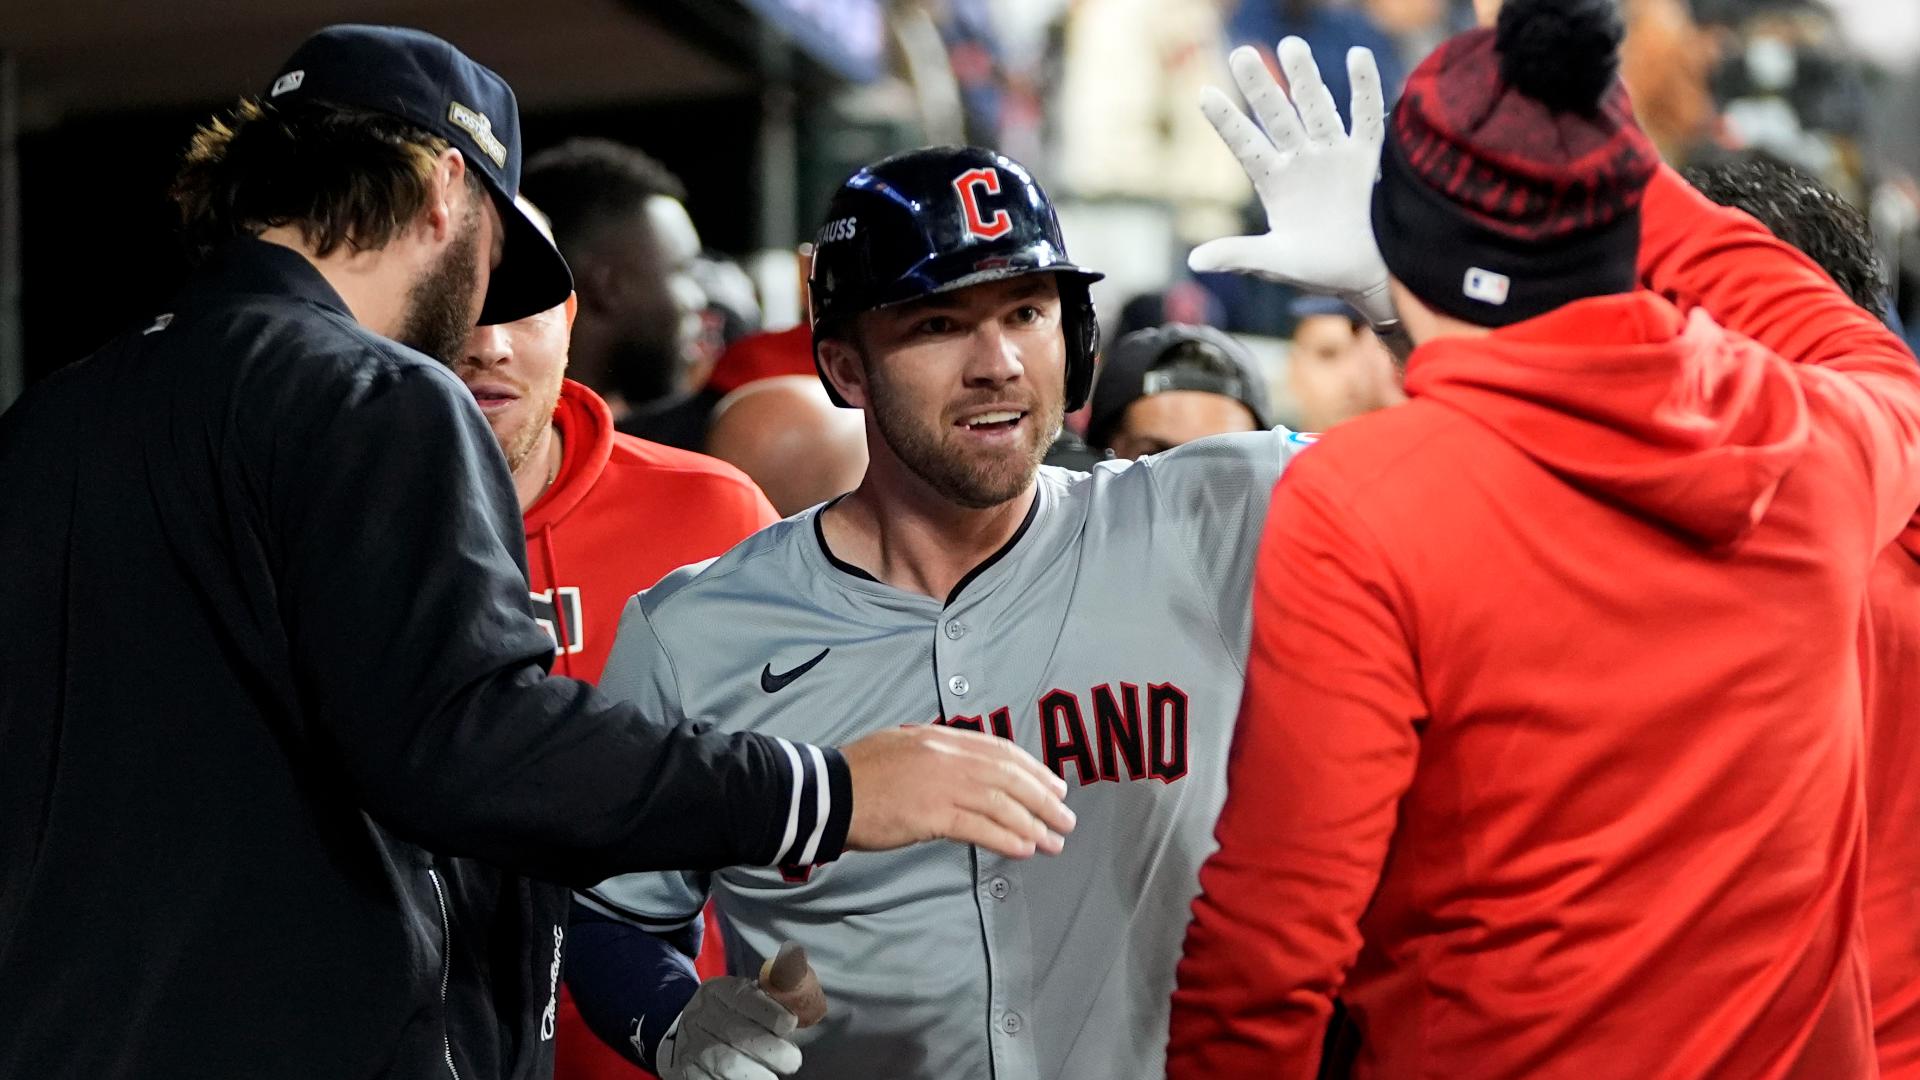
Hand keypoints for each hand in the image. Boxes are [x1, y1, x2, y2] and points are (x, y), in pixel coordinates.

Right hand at [657, 947, 825, 1079]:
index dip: (770, 1012)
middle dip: (771, 1050)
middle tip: (791, 1060)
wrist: (684, 1032)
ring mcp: (691, 1044)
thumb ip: (773, 997)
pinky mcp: (686, 1070)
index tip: (790, 1024)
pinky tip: (752, 1078)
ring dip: (755, 1073)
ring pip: (725, 1063)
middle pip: (737, 1035)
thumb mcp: (745, 996)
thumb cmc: (728, 1015)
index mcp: (719, 991)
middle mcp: (702, 1016)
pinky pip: (711, 1079)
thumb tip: (805, 996)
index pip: (744, 997)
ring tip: (771, 1076)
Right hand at [840, 725, 1075, 858]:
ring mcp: (938, 784)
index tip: (1053, 786)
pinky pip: (978, 827)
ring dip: (1033, 824)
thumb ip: (937, 755)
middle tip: (1065, 819)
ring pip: (1000, 803)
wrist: (825, 790)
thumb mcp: (903, 746)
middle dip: (1043, 799)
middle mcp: (946, 756)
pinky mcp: (929, 814)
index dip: (1032, 769)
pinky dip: (1006, 838)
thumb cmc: (859, 773)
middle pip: (1009, 776)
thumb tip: (967, 771)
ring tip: (1053, 842)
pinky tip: (1024, 849)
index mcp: (940, 737)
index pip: (1000, 751)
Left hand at [1191, 38, 1395, 327]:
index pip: (1245, 145)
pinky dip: (1364, 88)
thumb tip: (1194, 261)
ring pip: (1318, 108)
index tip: (1203, 93)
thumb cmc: (1321, 270)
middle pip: (1277, 116)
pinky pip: (1367, 117)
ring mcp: (1334, 154)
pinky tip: (1356, 57)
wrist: (1371, 276)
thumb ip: (1239, 256)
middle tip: (1241, 54)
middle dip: (1261, 87)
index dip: (1226, 121)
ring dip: (1305, 79)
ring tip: (1291, 45)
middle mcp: (1301, 160)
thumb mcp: (1277, 264)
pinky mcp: (1368, 157)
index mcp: (1274, 182)